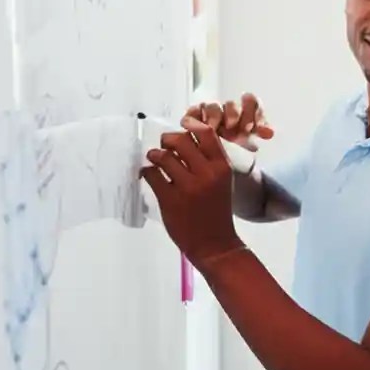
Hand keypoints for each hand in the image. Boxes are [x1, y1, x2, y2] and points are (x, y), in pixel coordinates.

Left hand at [141, 119, 244, 265]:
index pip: (206, 134)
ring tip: (155, 160)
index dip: (191, 125)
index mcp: (222, 167)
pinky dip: (147, 172)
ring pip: (164, 156)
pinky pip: (152, 175)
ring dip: (155, 155)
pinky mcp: (169, 199)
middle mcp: (206, 173)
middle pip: (181, 140)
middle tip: (164, 146)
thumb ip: (209, 162)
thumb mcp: (222, 182)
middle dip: (168, 140)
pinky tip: (149, 175)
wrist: (215, 244)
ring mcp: (187, 187)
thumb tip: (184, 141)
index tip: (182, 125)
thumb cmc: (217, 211)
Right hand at [184, 92, 274, 150]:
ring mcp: (212, 114)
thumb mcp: (253, 141)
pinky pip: (192, 113)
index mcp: (246, 113)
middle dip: (232, 114)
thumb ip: (262, 133)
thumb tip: (269, 132)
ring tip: (212, 127)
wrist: (220, 161)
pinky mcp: (195, 119)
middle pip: (230, 105)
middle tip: (232, 125)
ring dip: (213, 116)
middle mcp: (229, 111)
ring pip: (211, 107)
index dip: (250, 108)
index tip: (250, 123)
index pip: (250, 102)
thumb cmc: (240, 148)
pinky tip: (190, 126)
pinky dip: (191, 118)